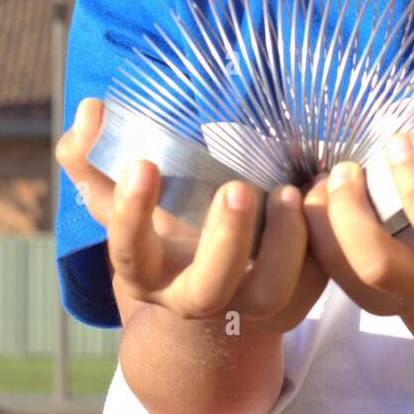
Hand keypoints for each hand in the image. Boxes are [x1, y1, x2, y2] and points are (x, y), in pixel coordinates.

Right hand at [55, 98, 327, 331]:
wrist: (205, 276)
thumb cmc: (158, 220)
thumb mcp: (118, 193)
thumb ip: (89, 153)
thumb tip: (90, 110)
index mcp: (147, 272)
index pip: (130, 253)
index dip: (133, 213)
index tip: (142, 163)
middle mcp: (196, 297)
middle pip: (209, 291)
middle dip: (225, 241)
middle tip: (237, 187)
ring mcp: (246, 303)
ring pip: (271, 296)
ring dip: (284, 245)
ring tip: (290, 191)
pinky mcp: (293, 297)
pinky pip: (314, 282)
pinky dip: (323, 241)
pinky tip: (320, 190)